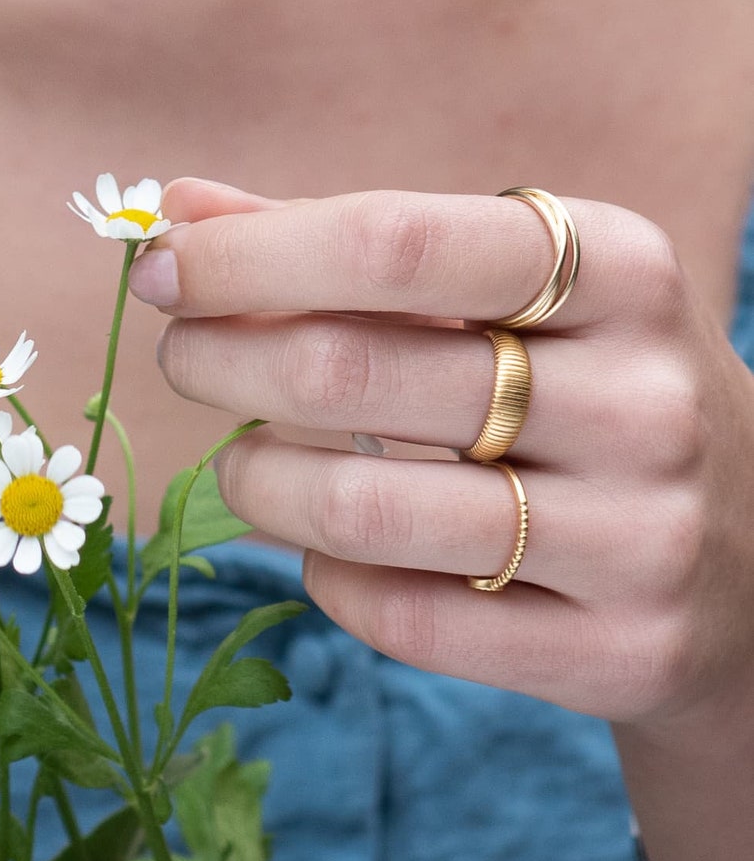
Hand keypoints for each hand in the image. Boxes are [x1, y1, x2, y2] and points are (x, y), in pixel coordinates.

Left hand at [129, 179, 753, 730]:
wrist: (748, 553)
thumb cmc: (595, 397)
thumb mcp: (519, 300)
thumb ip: (355, 251)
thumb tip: (185, 211)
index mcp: (622, 270)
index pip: (396, 242)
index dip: (250, 258)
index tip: (164, 271)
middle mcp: (645, 398)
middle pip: (359, 374)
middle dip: (224, 363)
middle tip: (187, 362)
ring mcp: (642, 535)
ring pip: (366, 512)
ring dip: (258, 484)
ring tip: (247, 466)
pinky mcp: (619, 649)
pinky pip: (406, 620)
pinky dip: (327, 580)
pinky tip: (325, 553)